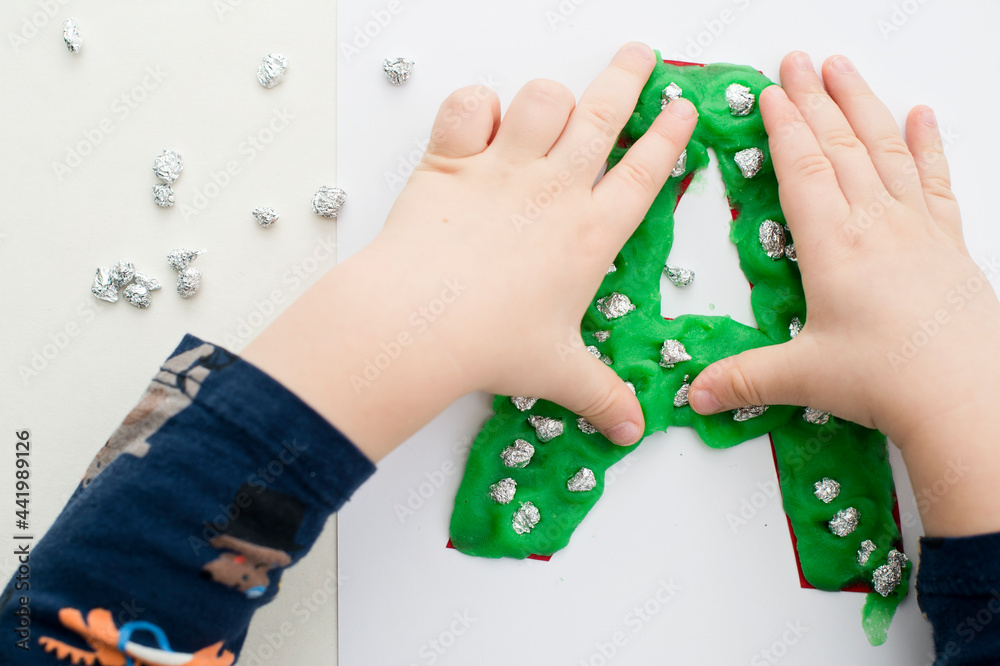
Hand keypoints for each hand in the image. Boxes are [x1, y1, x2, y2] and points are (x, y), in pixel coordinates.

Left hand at [243, 43, 697, 459]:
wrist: (422, 325)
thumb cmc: (494, 347)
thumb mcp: (560, 373)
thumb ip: (602, 396)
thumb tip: (632, 429)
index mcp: (591, 234)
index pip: (646, 171)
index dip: (669, 134)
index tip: (683, 105)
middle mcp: (556, 190)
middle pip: (604, 114)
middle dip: (629, 77)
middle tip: (642, 54)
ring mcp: (504, 169)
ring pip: (543, 99)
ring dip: (551, 96)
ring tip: (553, 103)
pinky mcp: (453, 161)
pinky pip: (470, 106)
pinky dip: (475, 106)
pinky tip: (480, 122)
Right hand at [686, 53, 999, 535]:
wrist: (968, 396)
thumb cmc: (891, 379)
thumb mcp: (802, 378)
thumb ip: (742, 380)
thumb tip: (694, 393)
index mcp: (833, 246)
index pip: (803, 169)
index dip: (784, 127)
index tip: (770, 93)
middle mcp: (876, 225)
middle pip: (841, 145)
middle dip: (815, 98)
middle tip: (797, 62)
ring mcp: (917, 227)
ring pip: (884, 149)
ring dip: (861, 104)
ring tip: (844, 70)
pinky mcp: (947, 242)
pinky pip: (934, 179)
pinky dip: (926, 144)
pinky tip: (920, 116)